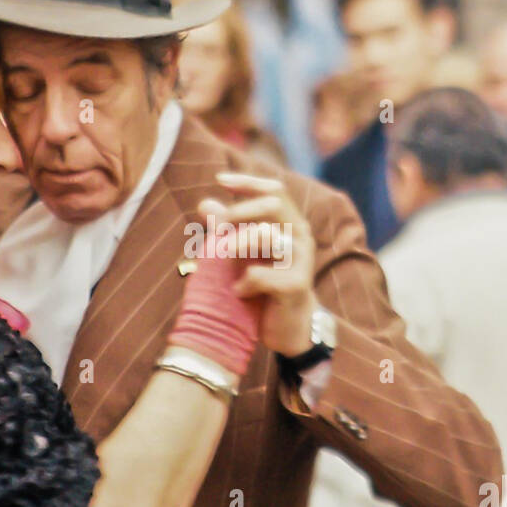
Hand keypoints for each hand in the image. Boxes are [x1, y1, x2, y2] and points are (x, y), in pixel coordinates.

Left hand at [199, 172, 316, 356]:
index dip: (248, 182)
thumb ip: (228, 228)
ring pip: (268, 236)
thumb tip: (204, 202)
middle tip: (219, 227)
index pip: (275, 190)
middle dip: (239, 211)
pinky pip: (262, 274)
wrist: (289, 326)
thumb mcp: (246, 253)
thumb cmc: (266, 284)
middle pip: (272, 205)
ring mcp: (302, 261)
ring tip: (224, 257)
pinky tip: (239, 290)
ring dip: (238, 244)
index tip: (220, 180)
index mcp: (291, 224)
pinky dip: (244, 281)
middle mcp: (301, 237)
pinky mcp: (296, 286)